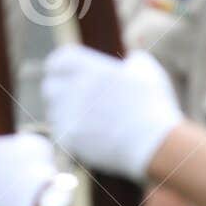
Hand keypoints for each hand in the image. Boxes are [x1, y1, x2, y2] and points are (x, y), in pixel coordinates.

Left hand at [43, 45, 180, 181]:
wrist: (155, 145)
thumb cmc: (154, 108)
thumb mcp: (149, 73)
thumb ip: (135, 61)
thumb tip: (131, 59)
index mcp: (89, 69)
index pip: (59, 61)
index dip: (59, 67)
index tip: (62, 73)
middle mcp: (73, 87)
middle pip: (50, 85)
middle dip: (58, 91)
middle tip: (70, 99)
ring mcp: (68, 112)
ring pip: (53, 111)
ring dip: (64, 113)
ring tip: (86, 120)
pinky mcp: (68, 136)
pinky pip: (60, 132)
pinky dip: (70, 134)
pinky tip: (87, 137)